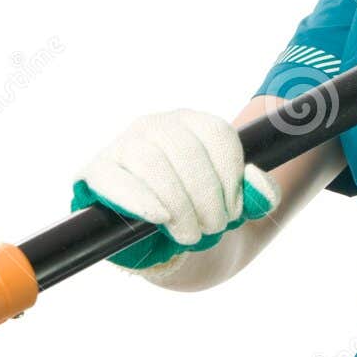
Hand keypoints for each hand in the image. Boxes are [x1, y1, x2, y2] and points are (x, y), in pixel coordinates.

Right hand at [71, 109, 281, 269]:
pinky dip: (140, 199)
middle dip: (206, 197)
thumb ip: (257, 192)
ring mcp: (125, 144)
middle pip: (187, 151)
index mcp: (192, 123)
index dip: (230, 176)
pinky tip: (159, 216)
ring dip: (178, 204)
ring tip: (190, 233)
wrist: (157, 232)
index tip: (234, 209)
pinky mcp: (98, 170)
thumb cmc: (198, 208)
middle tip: (213, 228)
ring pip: (152, 163)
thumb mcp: (233, 199)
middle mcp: (157, 125)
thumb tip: (258, 185)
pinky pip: (114, 179)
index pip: (217, 134)